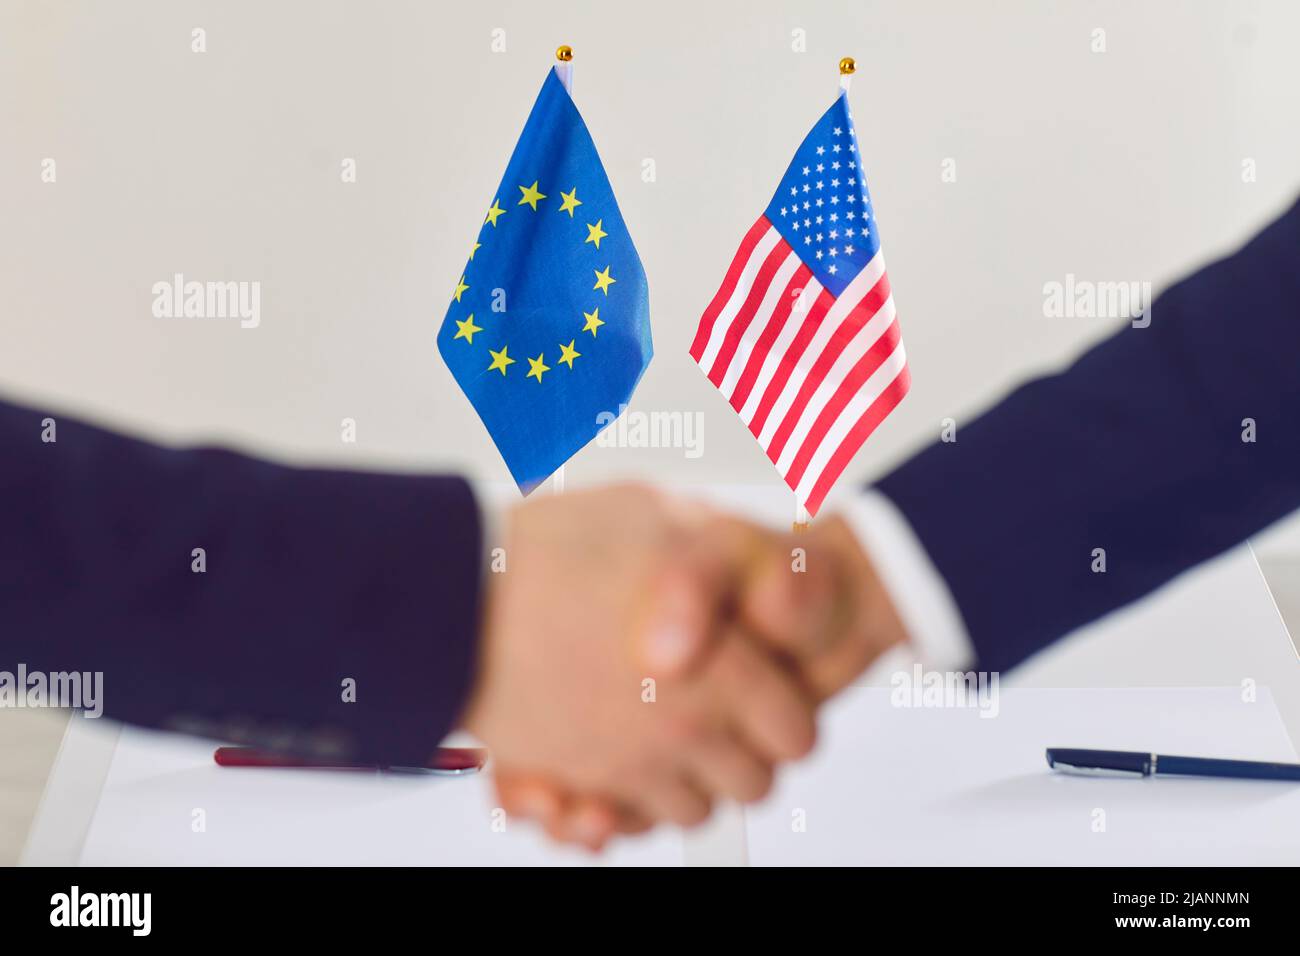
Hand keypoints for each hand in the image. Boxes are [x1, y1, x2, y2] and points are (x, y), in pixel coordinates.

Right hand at [494, 508, 909, 848]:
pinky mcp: (569, 784)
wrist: (448, 598)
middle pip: (752, 784)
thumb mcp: (666, 516)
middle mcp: (682, 733)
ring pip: (689, 810)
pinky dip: (615, 805)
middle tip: (717, 710)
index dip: (784, 708)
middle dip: (741, 751)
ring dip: (681, 779)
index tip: (764, 687)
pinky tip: (607, 755)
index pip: (796, 733)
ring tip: (658, 727)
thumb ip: (731, 554)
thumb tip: (766, 582)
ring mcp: (624, 767)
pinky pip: (615, 826)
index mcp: (724, 673)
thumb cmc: (553, 553)